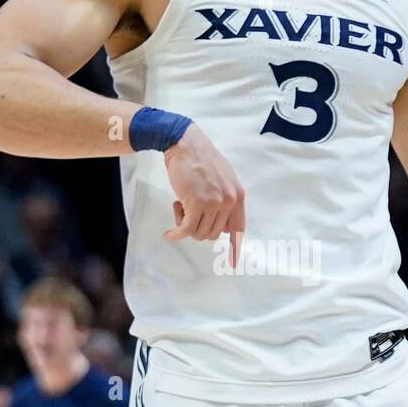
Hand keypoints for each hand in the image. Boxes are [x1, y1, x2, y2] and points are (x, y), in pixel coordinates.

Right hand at [163, 124, 245, 266]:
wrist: (184, 143)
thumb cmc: (199, 159)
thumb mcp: (222, 178)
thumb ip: (224, 199)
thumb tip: (221, 226)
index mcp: (238, 195)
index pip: (238, 228)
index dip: (234, 246)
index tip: (232, 263)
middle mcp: (229, 201)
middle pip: (213, 234)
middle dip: (197, 227)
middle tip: (186, 211)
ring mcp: (214, 203)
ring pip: (199, 233)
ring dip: (185, 225)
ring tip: (179, 205)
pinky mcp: (196, 204)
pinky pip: (186, 229)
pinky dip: (176, 234)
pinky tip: (169, 234)